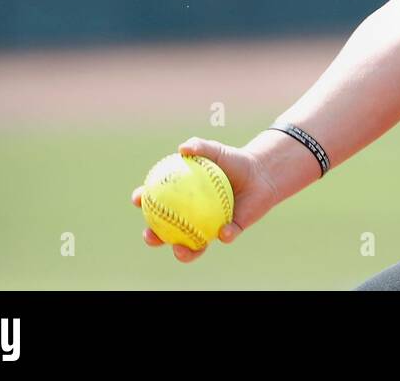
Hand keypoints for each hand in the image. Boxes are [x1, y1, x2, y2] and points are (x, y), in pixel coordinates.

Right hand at [131, 136, 281, 263]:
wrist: (262, 173)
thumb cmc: (233, 160)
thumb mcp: (216, 151)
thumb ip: (200, 146)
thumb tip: (182, 149)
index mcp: (183, 198)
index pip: (156, 202)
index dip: (143, 202)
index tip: (137, 197)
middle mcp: (192, 216)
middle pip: (166, 232)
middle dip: (153, 237)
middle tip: (150, 234)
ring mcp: (209, 227)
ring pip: (192, 246)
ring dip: (183, 252)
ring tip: (179, 248)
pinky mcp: (230, 232)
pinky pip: (225, 236)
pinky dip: (224, 235)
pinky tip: (223, 232)